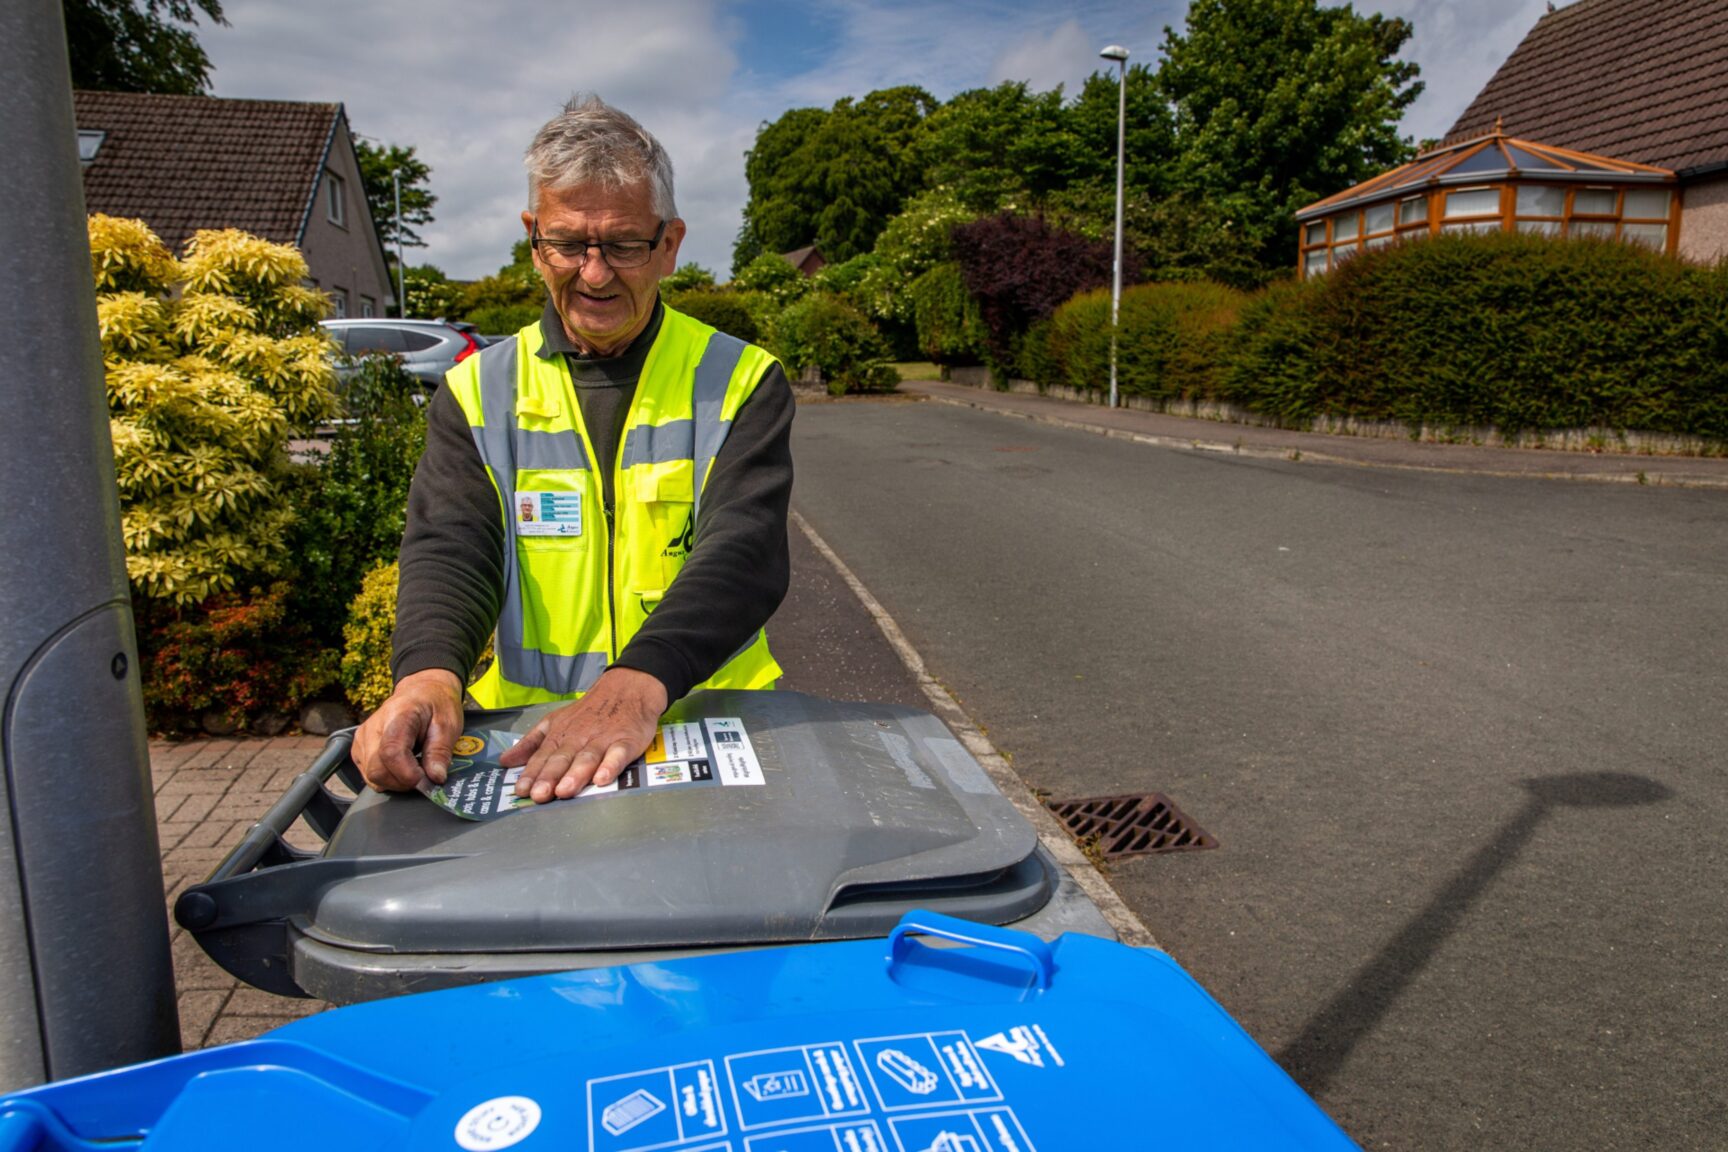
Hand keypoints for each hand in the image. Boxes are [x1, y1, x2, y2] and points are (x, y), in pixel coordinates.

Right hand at [350, 668, 464, 791]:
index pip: (391, 752)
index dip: (408, 774)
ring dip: (395, 781)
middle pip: (377, 770)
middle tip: (424, 776)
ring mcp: (362, 738)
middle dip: (403, 782)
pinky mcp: (359, 748)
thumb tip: (435, 778)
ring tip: (414, 768)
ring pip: (371, 776)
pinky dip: (387, 778)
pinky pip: (368, 774)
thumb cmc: (435, 705)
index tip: (426, 780)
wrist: (421, 692)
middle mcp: (373, 727)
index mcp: (398, 715)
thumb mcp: (448, 724)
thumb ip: (440, 752)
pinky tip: (402, 767)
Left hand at [501, 668, 667, 803]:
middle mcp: (579, 738)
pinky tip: (602, 779)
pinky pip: (617, 755)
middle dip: (549, 777)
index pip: (542, 756)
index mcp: (560, 735)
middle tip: (539, 795)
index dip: (531, 774)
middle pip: (562, 759)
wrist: (627, 689)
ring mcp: (603, 740)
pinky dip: (610, 766)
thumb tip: (505, 761)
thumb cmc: (589, 711)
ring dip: (575, 775)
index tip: (521, 790)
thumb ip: (531, 743)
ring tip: (565, 791)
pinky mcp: (626, 742)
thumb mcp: (555, 721)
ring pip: (587, 758)